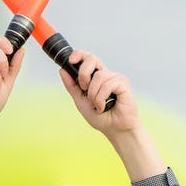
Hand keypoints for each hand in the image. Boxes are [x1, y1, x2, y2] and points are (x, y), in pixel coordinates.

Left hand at [60, 50, 165, 179]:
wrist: (115, 130)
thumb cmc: (101, 117)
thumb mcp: (81, 101)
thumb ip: (72, 86)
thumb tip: (62, 70)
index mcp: (96, 77)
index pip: (88, 58)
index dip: (79, 55)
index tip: (71, 60)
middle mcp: (106, 75)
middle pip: (92, 59)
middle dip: (83, 73)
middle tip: (84, 88)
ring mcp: (116, 78)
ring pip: (98, 76)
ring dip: (93, 95)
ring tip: (97, 106)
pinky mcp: (123, 84)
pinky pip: (107, 85)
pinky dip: (101, 98)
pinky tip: (104, 107)